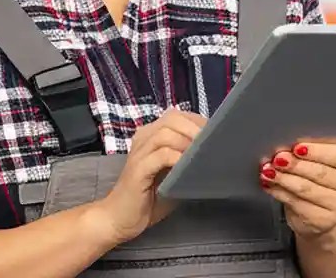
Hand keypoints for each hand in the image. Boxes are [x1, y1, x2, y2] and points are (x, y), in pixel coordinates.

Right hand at [89, 107, 206, 244]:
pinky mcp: (137, 169)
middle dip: (195, 128)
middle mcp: (144, 138)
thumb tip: (214, 150)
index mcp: (152, 135)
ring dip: (188, 141)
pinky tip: (188, 165)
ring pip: (165, 133)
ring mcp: (139, 153)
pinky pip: (160, 155)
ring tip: (203, 154)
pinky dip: (177, 157)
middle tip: (213, 144)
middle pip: (172, 119)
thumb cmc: (150, 198)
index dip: (199, 122)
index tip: (217, 136)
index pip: (178, 116)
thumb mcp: (174, 175)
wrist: (119, 219)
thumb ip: (188, 159)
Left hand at [260, 142, 335, 238]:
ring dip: (284, 178)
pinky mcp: (322, 221)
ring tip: (269, 170)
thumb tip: (292, 145)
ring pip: (306, 188)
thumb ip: (319, 152)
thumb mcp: (330, 163)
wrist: (328, 217)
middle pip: (321, 172)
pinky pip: (296, 203)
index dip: (317, 151)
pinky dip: (280, 192)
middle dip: (296, 164)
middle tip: (278, 157)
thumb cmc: (328, 183)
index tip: (297, 147)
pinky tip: (271, 185)